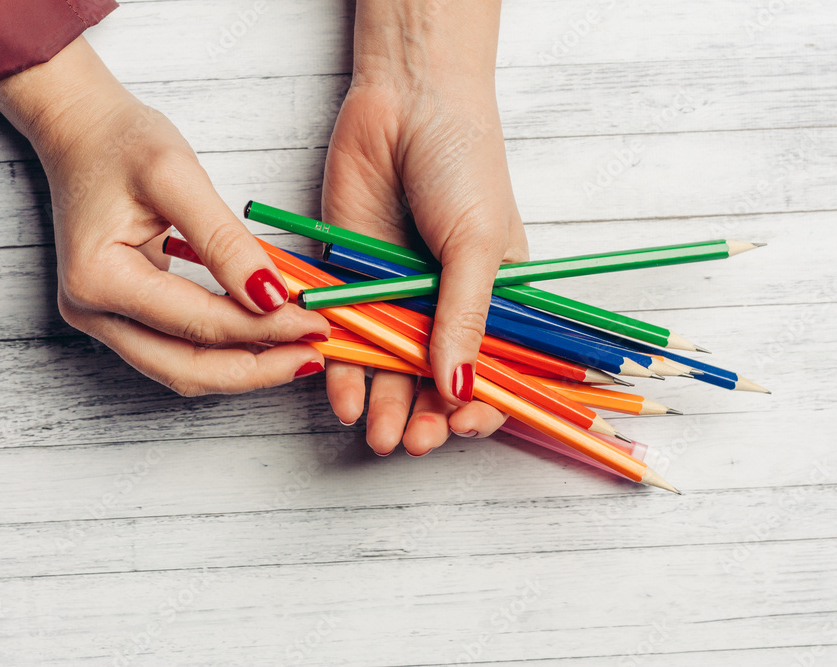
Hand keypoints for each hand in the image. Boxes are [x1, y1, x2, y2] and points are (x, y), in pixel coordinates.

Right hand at [0, 37, 329, 394]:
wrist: (81, 130)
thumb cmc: (119, 142)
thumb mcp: (178, 176)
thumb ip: (224, 241)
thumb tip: (272, 297)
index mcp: (98, 278)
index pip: (200, 324)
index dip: (264, 329)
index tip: (315, 323)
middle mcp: (91, 311)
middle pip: (188, 369)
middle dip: (257, 368)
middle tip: (314, 355)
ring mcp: (102, 319)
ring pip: (184, 371)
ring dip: (244, 368)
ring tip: (297, 353)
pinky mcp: (120, 316)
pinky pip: (178, 351)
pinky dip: (225, 351)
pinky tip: (265, 339)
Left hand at [322, 1, 528, 455]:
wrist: (405, 101)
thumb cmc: (463, 165)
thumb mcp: (477, 245)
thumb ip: (466, 316)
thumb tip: (463, 387)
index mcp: (493, 298)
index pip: (493, 370)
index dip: (481, 405)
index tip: (462, 425)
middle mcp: (444, 305)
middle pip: (436, 380)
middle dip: (425, 417)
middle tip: (410, 441)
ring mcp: (396, 295)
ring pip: (389, 368)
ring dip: (385, 406)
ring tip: (377, 436)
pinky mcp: (351, 281)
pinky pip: (347, 335)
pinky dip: (344, 369)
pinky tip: (343, 398)